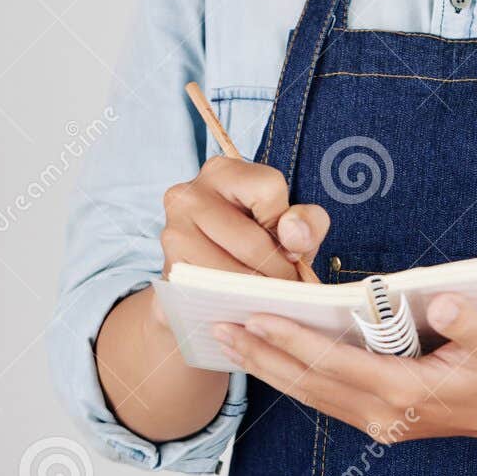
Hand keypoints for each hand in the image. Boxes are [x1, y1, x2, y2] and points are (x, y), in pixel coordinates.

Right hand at [153, 155, 328, 328]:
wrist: (211, 277)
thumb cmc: (258, 241)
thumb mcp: (292, 226)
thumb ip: (308, 222)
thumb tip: (294, 236)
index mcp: (222, 171)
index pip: (268, 189)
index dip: (288, 225)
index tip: (290, 247)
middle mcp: (188, 194)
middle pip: (250, 240)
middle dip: (279, 272)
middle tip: (291, 289)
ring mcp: (173, 232)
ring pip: (230, 272)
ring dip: (259, 293)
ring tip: (273, 298)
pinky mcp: (168, 268)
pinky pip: (211, 292)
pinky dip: (234, 302)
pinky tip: (246, 303)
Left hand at [210, 292, 476, 444]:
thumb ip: (471, 323)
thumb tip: (441, 304)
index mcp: (406, 392)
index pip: (336, 364)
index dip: (294, 341)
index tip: (257, 318)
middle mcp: (383, 413)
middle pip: (309, 383)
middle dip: (262, 355)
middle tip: (218, 327)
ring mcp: (377, 421)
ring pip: (310, 394)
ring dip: (269, 368)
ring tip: (230, 339)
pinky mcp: (377, 419)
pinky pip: (323, 397)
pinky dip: (291, 377)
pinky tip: (270, 359)